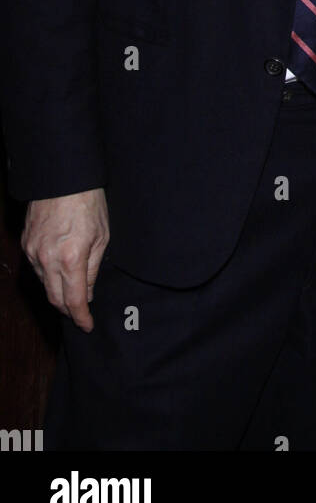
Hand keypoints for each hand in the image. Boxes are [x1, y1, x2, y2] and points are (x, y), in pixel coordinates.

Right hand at [22, 189, 109, 331]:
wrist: (62, 177)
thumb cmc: (88, 202)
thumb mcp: (102, 236)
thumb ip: (93, 268)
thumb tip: (87, 293)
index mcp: (71, 258)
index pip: (74, 300)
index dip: (81, 317)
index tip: (87, 325)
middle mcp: (47, 259)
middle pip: (55, 298)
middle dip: (69, 310)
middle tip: (81, 313)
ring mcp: (33, 252)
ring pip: (45, 284)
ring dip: (58, 292)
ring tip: (73, 291)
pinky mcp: (26, 244)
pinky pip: (37, 268)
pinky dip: (49, 275)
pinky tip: (60, 271)